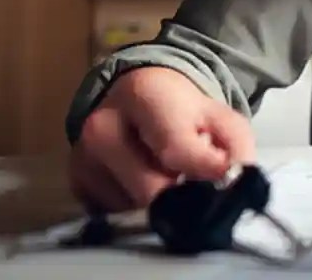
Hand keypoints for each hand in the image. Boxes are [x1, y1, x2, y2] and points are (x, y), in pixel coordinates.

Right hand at [69, 66, 256, 212]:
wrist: (139, 98)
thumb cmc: (185, 110)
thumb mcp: (222, 119)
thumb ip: (236, 150)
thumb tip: (235, 185)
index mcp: (143, 95)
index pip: (175, 148)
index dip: (204, 170)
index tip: (223, 180)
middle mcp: (103, 124)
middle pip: (152, 190)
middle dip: (182, 195)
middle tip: (197, 185)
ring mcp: (84, 157)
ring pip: (134, 208)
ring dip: (159, 203)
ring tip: (168, 177)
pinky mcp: (76, 184)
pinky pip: (116, 215)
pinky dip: (137, 208)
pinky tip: (145, 184)